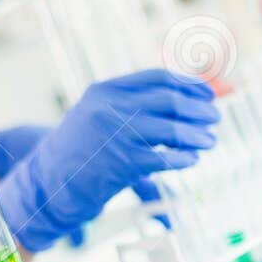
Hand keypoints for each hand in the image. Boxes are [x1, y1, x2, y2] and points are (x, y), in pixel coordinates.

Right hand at [0, 70, 217, 251]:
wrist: (47, 184)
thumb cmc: (77, 152)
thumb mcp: (95, 115)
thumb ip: (130, 106)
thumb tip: (181, 101)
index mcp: (104, 90)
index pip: (157, 77)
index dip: (187, 84)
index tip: (206, 93)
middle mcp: (109, 108)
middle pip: (168, 100)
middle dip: (197, 108)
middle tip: (214, 118)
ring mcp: (116, 135)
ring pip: (171, 128)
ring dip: (196, 134)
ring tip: (209, 140)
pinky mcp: (122, 164)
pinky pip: (165, 157)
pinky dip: (183, 158)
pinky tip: (191, 160)